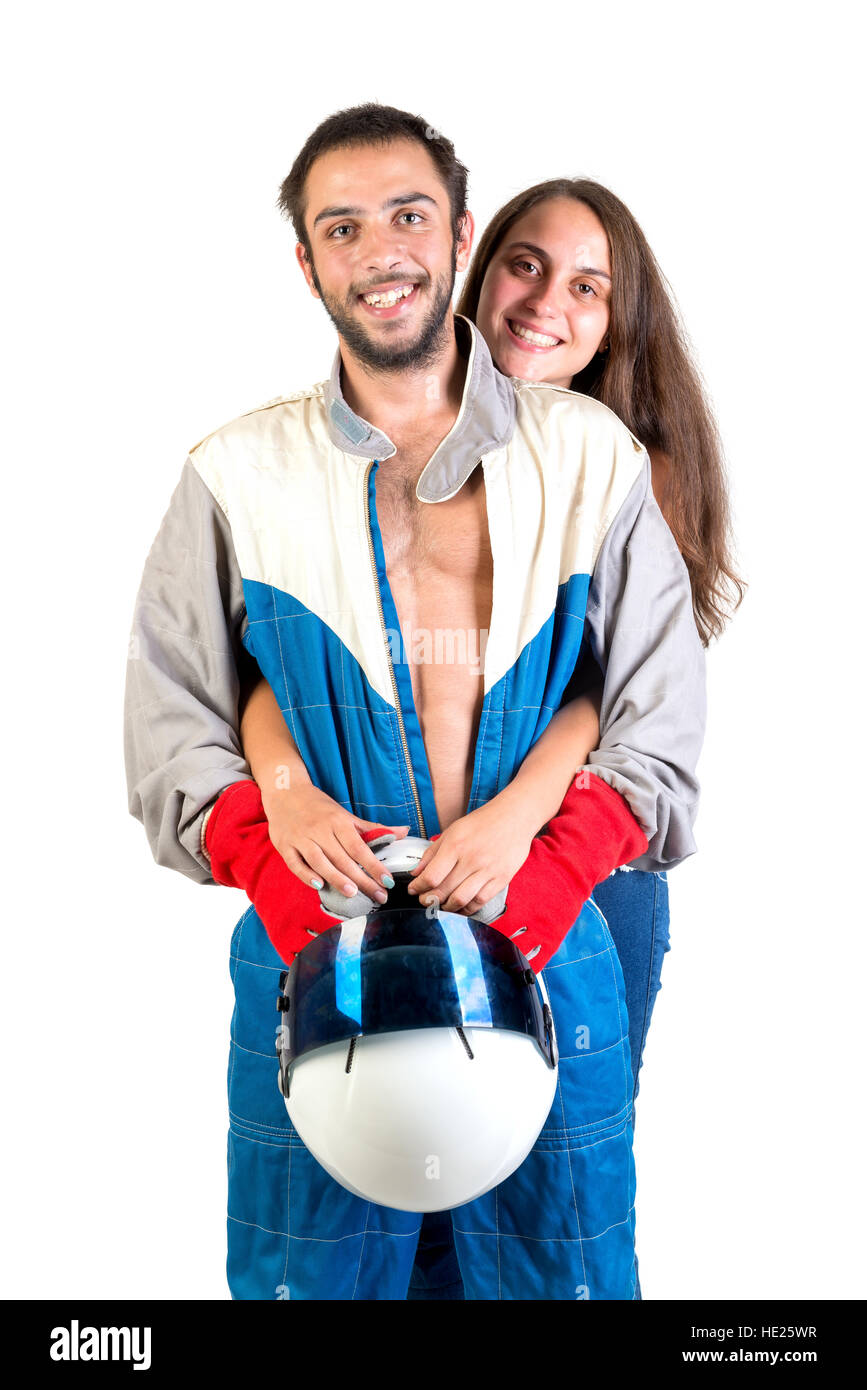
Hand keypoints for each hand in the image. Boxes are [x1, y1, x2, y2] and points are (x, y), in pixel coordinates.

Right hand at [264, 782, 408, 902]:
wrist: (286, 792)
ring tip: (352, 893)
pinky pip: (296, 863)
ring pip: (320, 861)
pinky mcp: (285, 845)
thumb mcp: (346, 815)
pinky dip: (306, 875)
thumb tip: (404, 831)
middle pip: (343, 858)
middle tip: (378, 896)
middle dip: (362, 879)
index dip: (374, 866)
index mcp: (338, 821)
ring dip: (336, 878)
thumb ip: (373, 828)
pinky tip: (319, 885)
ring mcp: (302, 838)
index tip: (388, 881)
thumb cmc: (319, 807)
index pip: (360, 848)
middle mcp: (320, 830)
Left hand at [405, 791, 539, 915]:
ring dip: (447, 908)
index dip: (418, 888)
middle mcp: (471, 859)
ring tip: (442, 905)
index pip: (431, 876)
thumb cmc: (482, 823)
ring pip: (461, 900)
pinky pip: (480, 901)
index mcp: (455, 845)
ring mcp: (488, 870)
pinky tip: (461, 906)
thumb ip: (432, 852)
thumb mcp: (452, 831)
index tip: (414, 890)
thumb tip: (416, 873)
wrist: (514, 817)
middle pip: (444, 891)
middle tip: (425, 900)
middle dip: (429, 900)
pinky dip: (467, 909)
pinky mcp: (501, 879)